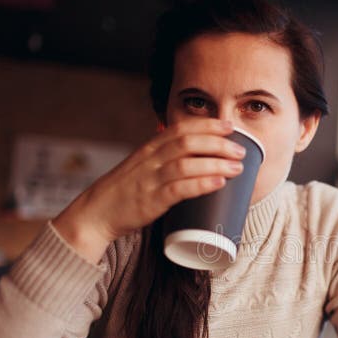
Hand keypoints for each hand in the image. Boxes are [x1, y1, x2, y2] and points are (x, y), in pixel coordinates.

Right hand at [54, 118, 244, 262]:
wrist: (96, 213)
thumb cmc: (125, 191)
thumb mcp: (144, 166)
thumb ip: (166, 158)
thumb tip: (197, 155)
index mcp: (150, 148)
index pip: (181, 128)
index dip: (208, 125)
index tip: (230, 126)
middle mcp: (151, 159)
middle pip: (188, 142)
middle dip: (218, 143)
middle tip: (241, 150)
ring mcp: (150, 179)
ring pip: (186, 163)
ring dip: (216, 163)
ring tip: (238, 167)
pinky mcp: (151, 201)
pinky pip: (179, 188)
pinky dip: (201, 184)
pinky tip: (218, 182)